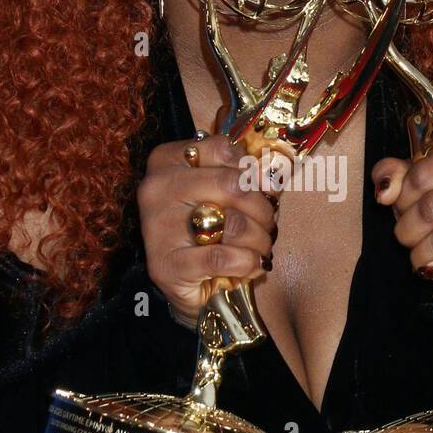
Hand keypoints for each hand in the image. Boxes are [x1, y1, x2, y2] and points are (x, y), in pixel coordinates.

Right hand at [136, 134, 278, 325]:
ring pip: (233, 223)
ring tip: (262, 247)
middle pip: (232, 185)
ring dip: (260, 239)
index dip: (253, 171)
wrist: (181, 282)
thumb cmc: (204, 230)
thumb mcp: (219, 193)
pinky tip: (253, 265)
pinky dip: (248, 262)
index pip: (223, 150)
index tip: (265, 190)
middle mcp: (157, 188)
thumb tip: (275, 173)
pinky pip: (223, 257)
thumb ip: (245, 176)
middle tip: (268, 224)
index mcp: (167, 160)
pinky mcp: (166, 264)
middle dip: (262, 208)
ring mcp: (158, 226)